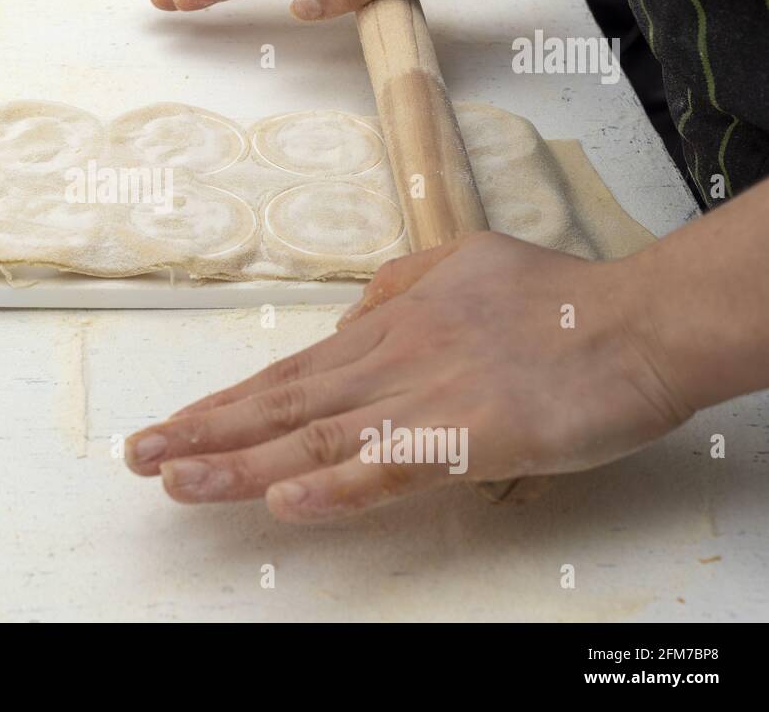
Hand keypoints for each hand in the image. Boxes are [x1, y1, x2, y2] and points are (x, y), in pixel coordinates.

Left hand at [125, 233, 689, 522]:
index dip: (222, 404)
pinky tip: (286, 504)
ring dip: (239, 461)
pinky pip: (392, 466)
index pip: (285, 376)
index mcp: (383, 331)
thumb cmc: (555, 300)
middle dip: (202, 431)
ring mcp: (423, 398)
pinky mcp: (469, 435)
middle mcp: (387, 363)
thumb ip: (395, 290)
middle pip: (279, 405)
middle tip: (136, 456)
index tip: (169, 427)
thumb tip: (345, 320)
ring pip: (314, 436)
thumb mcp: (458, 267)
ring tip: (175, 479)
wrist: (636, 320)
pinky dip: (337, 487)